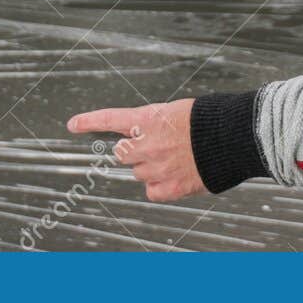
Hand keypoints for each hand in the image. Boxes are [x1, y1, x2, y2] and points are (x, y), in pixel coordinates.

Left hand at [68, 99, 205, 202]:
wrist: (230, 138)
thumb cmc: (208, 121)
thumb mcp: (176, 110)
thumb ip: (156, 124)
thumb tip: (151, 134)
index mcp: (147, 120)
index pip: (109, 119)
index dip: (89, 122)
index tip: (73, 124)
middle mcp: (145, 145)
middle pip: (123, 153)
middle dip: (135, 151)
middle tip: (156, 146)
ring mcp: (155, 168)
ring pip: (140, 173)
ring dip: (151, 167)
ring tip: (176, 158)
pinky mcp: (168, 187)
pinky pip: (152, 191)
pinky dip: (161, 187)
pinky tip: (176, 176)